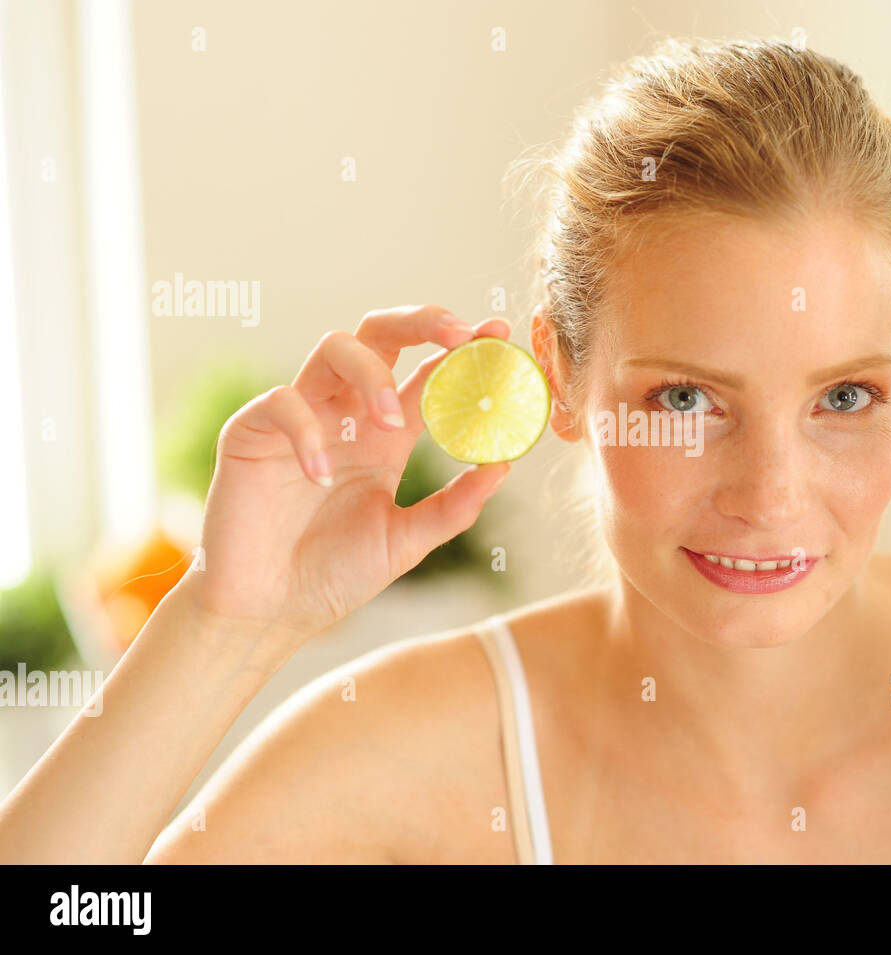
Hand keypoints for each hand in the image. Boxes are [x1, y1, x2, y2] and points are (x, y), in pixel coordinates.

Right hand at [180, 305, 512, 640]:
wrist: (270, 612)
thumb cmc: (335, 574)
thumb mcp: (407, 542)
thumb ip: (454, 507)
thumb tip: (505, 465)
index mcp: (387, 432)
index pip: (427, 371)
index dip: (462, 348)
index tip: (498, 332)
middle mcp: (346, 413)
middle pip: (380, 333)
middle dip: (421, 321)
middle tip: (460, 335)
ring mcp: (301, 417)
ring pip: (334, 347)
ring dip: (373, 374)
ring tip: (393, 424)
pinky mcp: (251, 433)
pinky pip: (281, 403)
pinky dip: (307, 431)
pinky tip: (322, 477)